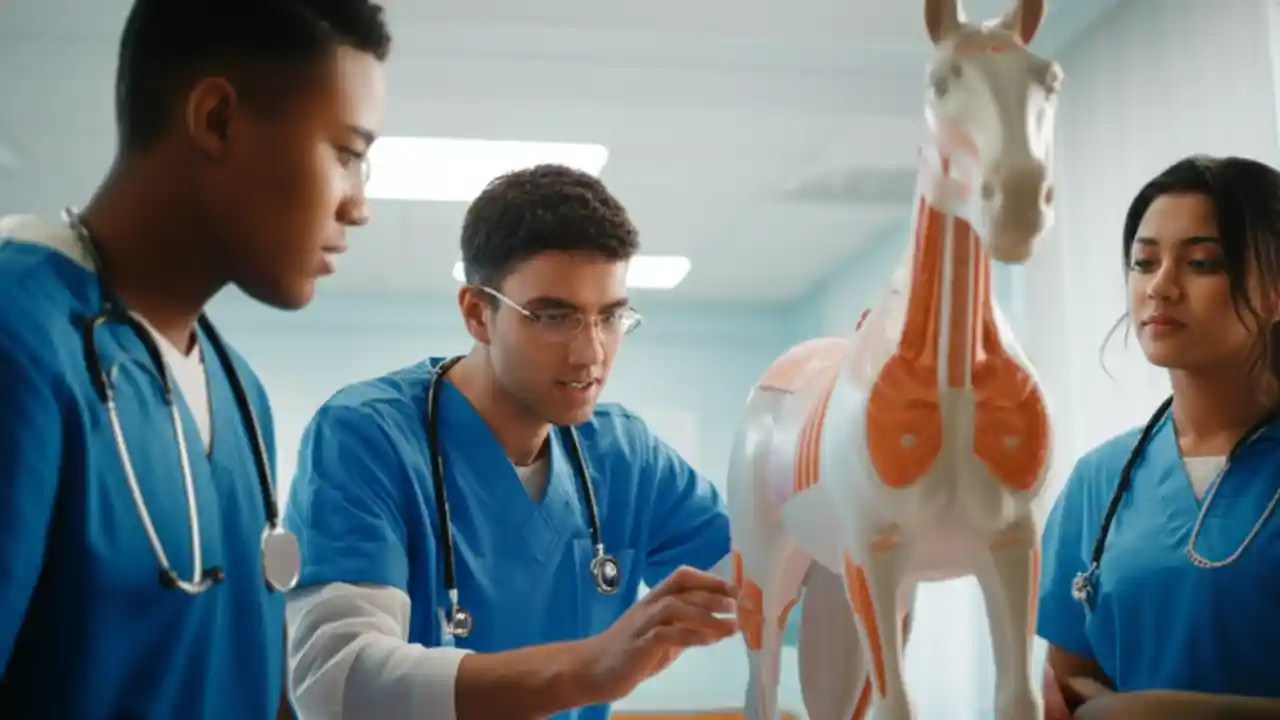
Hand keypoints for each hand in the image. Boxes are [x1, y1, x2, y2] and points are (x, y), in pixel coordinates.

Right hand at [572, 565, 738, 704]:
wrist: (590, 670)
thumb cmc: (626, 653)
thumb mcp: (661, 637)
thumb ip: (684, 629)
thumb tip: (715, 626)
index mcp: (654, 600)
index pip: (682, 576)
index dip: (709, 579)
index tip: (734, 588)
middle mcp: (649, 606)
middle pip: (683, 589)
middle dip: (714, 595)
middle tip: (738, 606)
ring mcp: (643, 624)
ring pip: (677, 607)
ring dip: (707, 614)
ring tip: (731, 625)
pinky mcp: (639, 645)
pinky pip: (668, 635)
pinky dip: (692, 636)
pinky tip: (710, 641)